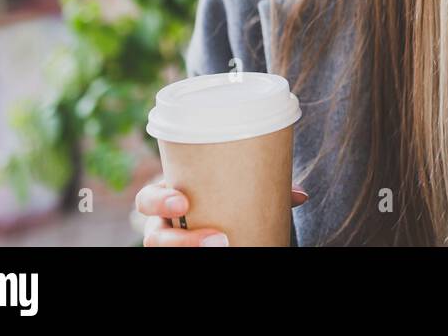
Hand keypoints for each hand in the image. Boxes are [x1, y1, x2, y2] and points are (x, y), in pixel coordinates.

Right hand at [137, 179, 308, 245]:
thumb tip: (300, 195)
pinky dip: (194, 257)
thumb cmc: (222, 196)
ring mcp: (170, 242)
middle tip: (218, 239)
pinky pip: (179, 260)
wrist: (218, 215)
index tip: (184, 201)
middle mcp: (162, 225)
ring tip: (224, 248)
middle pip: (154, 237)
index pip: (147, 199)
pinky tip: (224, 253)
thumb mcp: (232, 188)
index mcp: (168, 198)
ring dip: (188, 252)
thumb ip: (260, 188)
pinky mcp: (181, 252)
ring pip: (162, 251)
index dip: (159, 201)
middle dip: (180, 241)